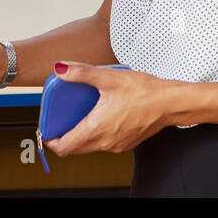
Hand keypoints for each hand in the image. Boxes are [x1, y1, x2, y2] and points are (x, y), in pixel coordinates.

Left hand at [42, 63, 175, 156]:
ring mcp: (117, 144)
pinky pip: (105, 142)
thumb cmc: (145, 92)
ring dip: (81, 135)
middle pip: (75, 148)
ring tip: (81, 115)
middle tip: (61, 121)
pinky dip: (98, 133)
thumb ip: (82, 73)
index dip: (51, 140)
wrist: (171, 103)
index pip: (64, 147)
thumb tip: (61, 68)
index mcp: (96, 129)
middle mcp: (105, 142)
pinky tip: (103, 115)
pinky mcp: (127, 142)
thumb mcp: (109, 78)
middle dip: (64, 137)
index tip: (47, 130)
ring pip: (90, 146)